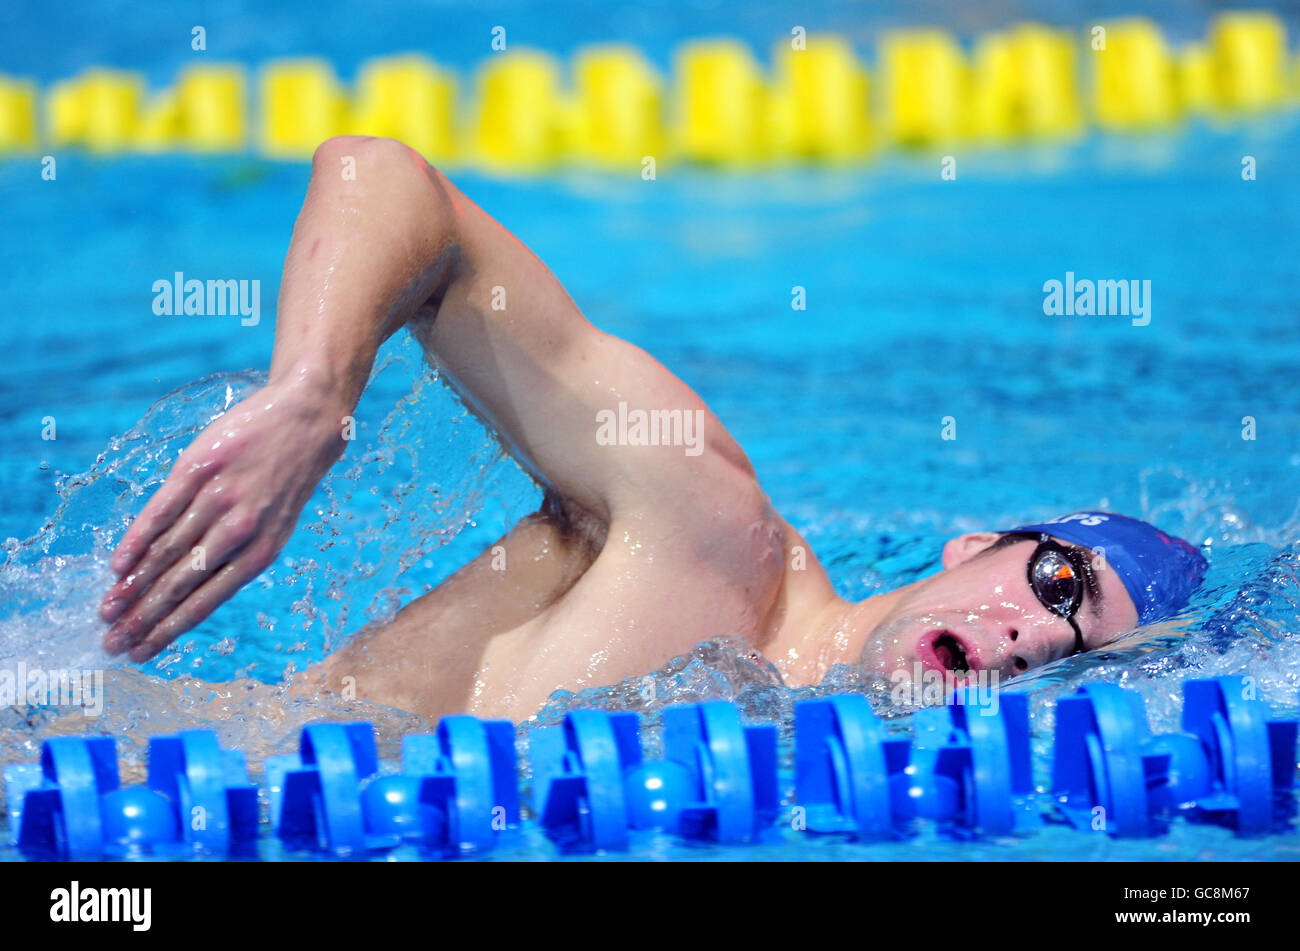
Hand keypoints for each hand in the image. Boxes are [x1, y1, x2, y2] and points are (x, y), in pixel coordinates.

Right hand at [100, 380, 347, 660]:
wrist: (306, 420)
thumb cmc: (284, 479)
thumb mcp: (274, 524)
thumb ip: (236, 555)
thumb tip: (186, 588)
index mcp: (261, 551)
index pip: (206, 601)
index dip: (169, 629)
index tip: (141, 653)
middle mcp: (239, 529)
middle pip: (180, 583)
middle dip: (143, 618)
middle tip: (112, 644)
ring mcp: (217, 498)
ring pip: (166, 551)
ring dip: (132, 586)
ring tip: (106, 611)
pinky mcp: (198, 467)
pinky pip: (160, 511)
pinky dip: (136, 540)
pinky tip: (117, 566)